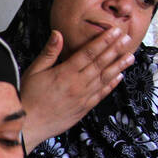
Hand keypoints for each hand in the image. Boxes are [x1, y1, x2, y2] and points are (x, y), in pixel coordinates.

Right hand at [20, 27, 134, 150]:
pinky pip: (101, 94)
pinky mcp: (83, 109)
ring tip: (130, 56)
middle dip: (115, 49)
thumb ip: (48, 52)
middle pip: (101, 63)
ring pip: (105, 78)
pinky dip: (111, 85)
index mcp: (65, 73)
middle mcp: (77, 85)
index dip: (103, 41)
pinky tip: (119, 77)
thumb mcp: (34, 71)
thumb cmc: (28, 98)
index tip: (114, 32)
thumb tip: (57, 34)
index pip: (89, 53)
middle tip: (127, 38)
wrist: (28, 125)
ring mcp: (83, 98)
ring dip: (118, 66)